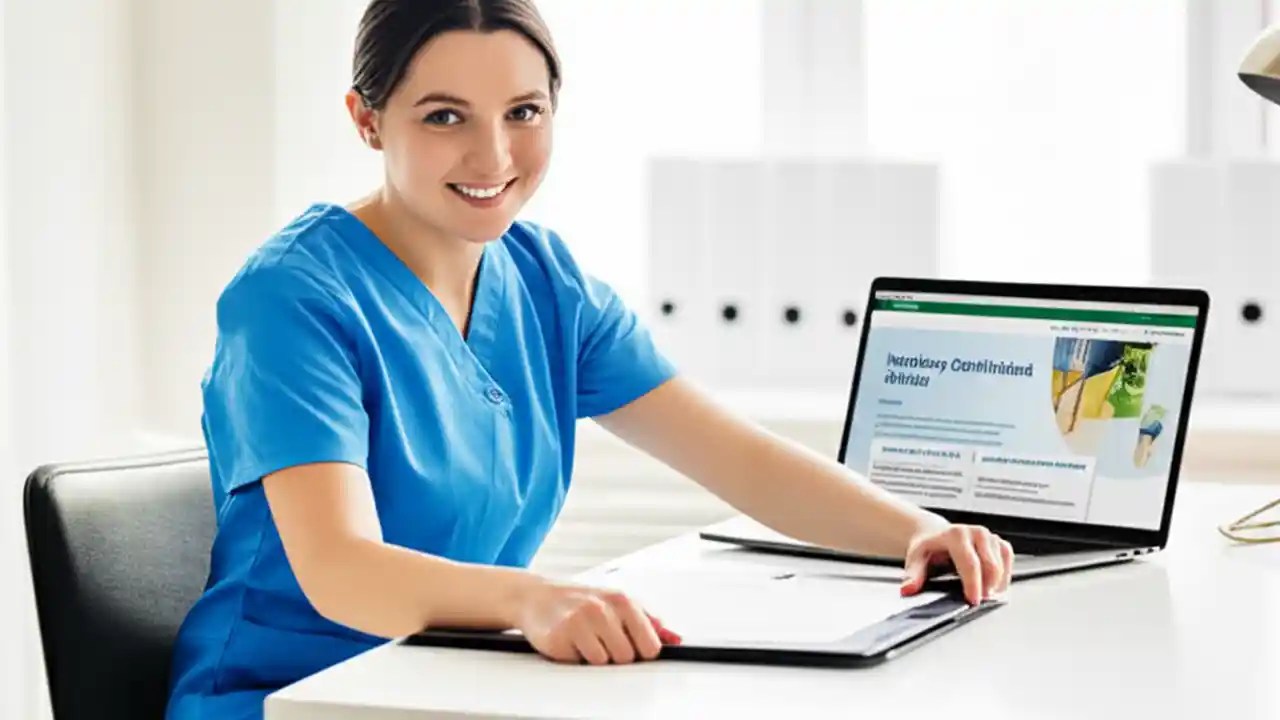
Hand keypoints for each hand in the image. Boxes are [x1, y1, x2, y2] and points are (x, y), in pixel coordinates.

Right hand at [513, 579, 681, 664]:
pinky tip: (571, 641)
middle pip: (627, 657)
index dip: (642, 652)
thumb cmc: (579, 599)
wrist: (536, 595)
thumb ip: (646, 620)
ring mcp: (580, 622)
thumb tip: (672, 637)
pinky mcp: (560, 637)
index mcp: (622, 600)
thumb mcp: (616, 603)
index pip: (650, 645)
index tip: (635, 649)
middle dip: (617, 655)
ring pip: (604, 663)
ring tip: (585, 639)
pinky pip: (580, 663)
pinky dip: (576, 658)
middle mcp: (602, 609)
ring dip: (595, 657)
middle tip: (602, 640)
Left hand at [901, 523, 1013, 604]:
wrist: (934, 534)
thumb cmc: (928, 547)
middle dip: (987, 587)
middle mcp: (975, 533)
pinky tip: (993, 585)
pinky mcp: (998, 542)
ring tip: (984, 595)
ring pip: (1001, 564)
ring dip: (996, 583)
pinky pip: (1008, 559)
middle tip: (980, 603)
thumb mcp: (916, 559)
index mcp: (955, 535)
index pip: (970, 563)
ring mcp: (989, 536)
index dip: (973, 584)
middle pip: (990, 565)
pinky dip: (1004, 575)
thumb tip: (908, 589)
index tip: (974, 601)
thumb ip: (913, 575)